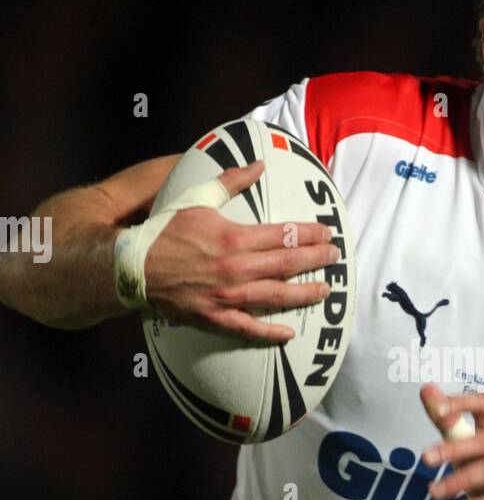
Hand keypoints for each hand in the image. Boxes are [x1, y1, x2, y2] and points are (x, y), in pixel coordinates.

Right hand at [143, 160, 340, 341]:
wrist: (133, 266)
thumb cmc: (165, 230)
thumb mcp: (197, 198)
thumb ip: (231, 181)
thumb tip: (258, 165)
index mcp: (234, 238)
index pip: (283, 235)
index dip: (309, 234)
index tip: (326, 232)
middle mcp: (236, 268)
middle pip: (288, 264)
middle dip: (316, 260)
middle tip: (335, 257)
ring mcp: (227, 296)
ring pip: (276, 296)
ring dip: (304, 294)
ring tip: (325, 290)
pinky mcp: (215, 316)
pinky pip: (248, 328)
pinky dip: (269, 333)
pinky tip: (288, 334)